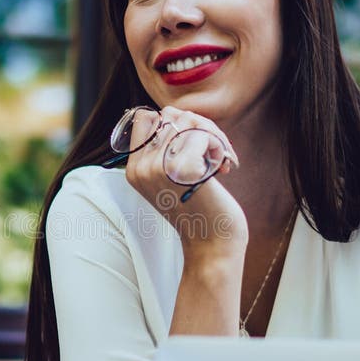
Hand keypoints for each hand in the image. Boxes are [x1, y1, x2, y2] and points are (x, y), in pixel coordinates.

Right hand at [125, 105, 247, 250]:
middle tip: (215, 152)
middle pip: (170, 115)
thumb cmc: (201, 211)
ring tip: (220, 160)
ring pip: (188, 121)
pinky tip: (224, 169)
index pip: (145, 117)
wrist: (212, 246)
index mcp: (135, 169)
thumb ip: (167, 149)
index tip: (192, 143)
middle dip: (200, 127)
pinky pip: (203, 134)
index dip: (174, 121)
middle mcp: (141, 168)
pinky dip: (220, 147)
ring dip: (213, 136)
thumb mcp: (173, 178)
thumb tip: (180, 114)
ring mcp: (158, 168)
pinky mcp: (182, 170)